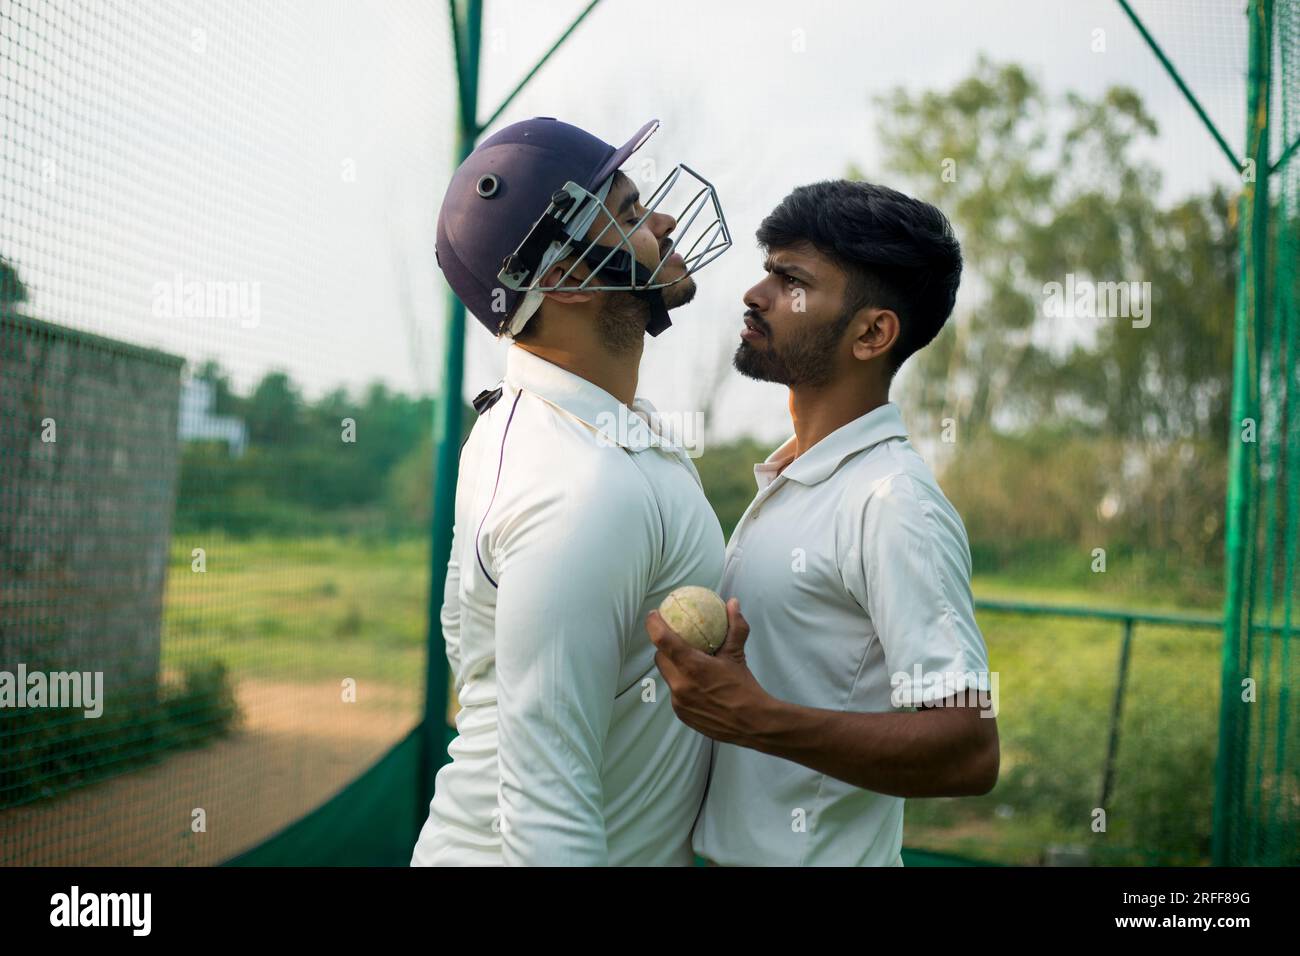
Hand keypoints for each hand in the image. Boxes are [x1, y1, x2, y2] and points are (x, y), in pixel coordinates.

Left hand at [645, 598, 772, 744]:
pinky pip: (675, 693)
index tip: (654, 614)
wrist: (752, 723)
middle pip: (660, 658)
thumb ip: (734, 627)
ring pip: (667, 676)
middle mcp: (680, 684)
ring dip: (673, 666)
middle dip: (663, 647)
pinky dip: (681, 684)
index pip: (662, 640)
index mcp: (692, 666)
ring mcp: (678, 701)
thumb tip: (732, 603)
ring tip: (686, 661)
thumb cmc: (744, 687)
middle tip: (674, 639)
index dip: (653, 624)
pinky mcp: (681, 714)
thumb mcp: (737, 655)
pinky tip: (695, 683)